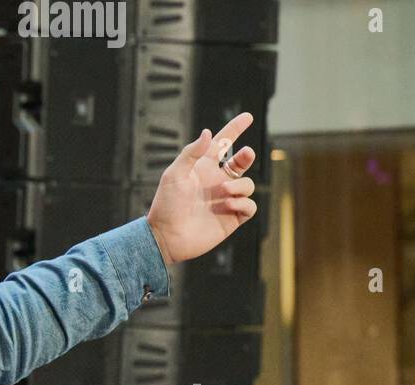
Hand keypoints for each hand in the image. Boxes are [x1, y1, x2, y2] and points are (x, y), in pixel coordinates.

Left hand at [147, 113, 256, 266]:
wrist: (165, 237)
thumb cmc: (166, 205)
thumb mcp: (174, 175)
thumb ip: (191, 153)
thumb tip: (208, 132)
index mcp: (204, 169)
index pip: (223, 144)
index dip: (235, 130)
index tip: (248, 117)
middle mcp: (217, 182)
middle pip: (241, 163)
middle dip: (247, 156)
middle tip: (245, 154)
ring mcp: (225, 200)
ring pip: (247, 185)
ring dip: (240, 184)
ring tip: (225, 190)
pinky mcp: (231, 218)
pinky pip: (249, 207)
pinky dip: (243, 203)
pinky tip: (228, 204)